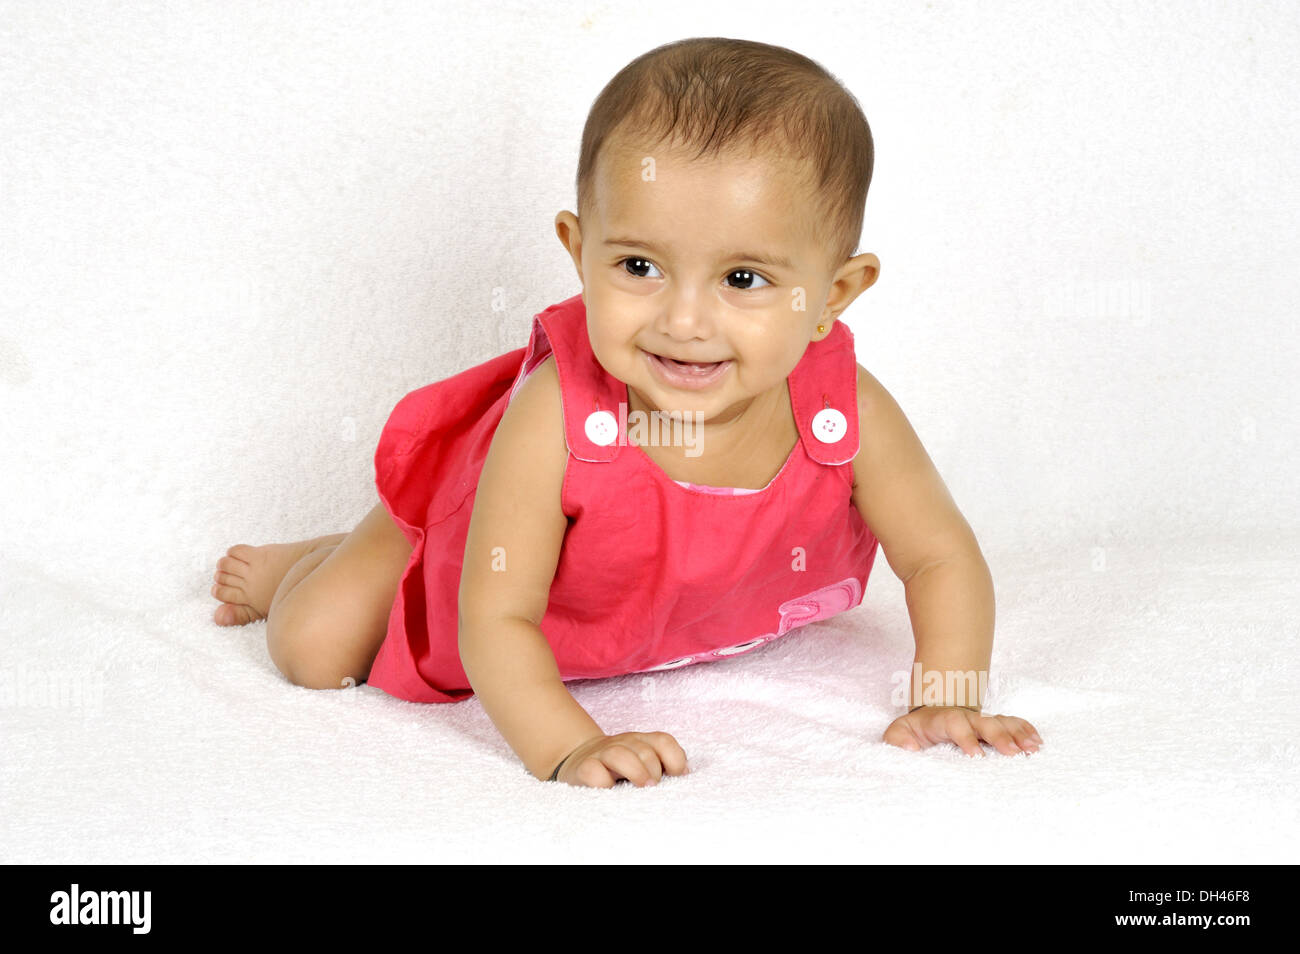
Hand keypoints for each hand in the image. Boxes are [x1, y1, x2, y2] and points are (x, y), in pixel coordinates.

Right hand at [551, 731, 689, 787]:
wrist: (580, 758)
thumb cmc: (620, 768)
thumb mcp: (643, 761)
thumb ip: (663, 764)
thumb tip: (685, 775)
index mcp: (641, 741)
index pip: (663, 741)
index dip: (675, 759)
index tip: (677, 777)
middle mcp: (623, 743)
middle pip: (644, 750)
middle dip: (654, 771)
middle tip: (654, 788)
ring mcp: (601, 754)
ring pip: (619, 755)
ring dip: (635, 772)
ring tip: (643, 788)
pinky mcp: (583, 768)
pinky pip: (593, 771)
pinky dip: (603, 782)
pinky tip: (610, 792)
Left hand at [883, 707, 1042, 756]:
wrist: (926, 719)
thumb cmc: (913, 731)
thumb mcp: (896, 734)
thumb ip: (898, 739)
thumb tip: (911, 747)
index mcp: (941, 720)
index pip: (955, 723)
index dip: (966, 738)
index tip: (976, 756)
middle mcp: (964, 717)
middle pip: (983, 721)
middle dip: (999, 736)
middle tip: (1012, 754)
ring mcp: (979, 720)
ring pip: (1001, 721)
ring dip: (1017, 733)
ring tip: (1032, 748)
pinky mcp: (991, 726)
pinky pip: (1011, 724)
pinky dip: (1025, 730)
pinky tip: (1037, 742)